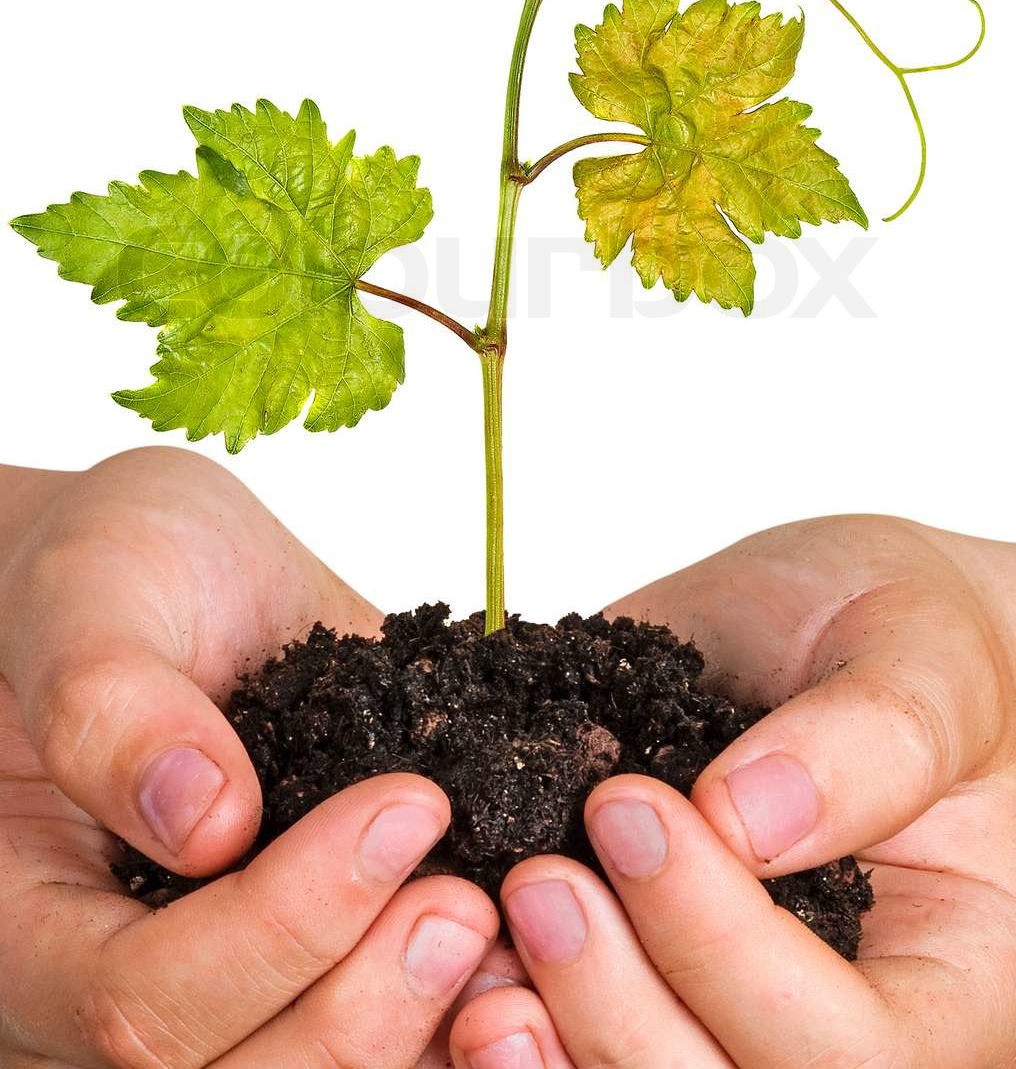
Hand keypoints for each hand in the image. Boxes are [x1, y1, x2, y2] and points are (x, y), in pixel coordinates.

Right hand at [0, 448, 497, 1065]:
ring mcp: (212, 993)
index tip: (401, 809)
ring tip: (500, 927)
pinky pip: (372, 1044)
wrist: (179, 573)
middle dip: (359, 1011)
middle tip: (467, 902)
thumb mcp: (92, 590)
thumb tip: (204, 819)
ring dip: (416, 1038)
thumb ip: (112, 702)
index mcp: (29, 922)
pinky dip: (450, 1028)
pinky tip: (520, 960)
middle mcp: (107, 989)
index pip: (137, 1000)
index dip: (278, 929)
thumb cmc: (111, 569)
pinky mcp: (301, 971)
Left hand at [447, 514, 1015, 1066]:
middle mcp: (820, 1028)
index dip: (725, 953)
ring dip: (548, 1041)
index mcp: (934, 986)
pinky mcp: (629, 975)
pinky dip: (500, 1035)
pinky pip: (565, 1051)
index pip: (846, 1052)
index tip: (633, 808)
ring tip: (484, 935)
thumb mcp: (925, 655)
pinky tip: (458, 972)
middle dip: (616, 1012)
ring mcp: (716, 1013)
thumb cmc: (909, 634)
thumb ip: (872, 738)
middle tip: (541, 882)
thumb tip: (747, 815)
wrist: (827, 621)